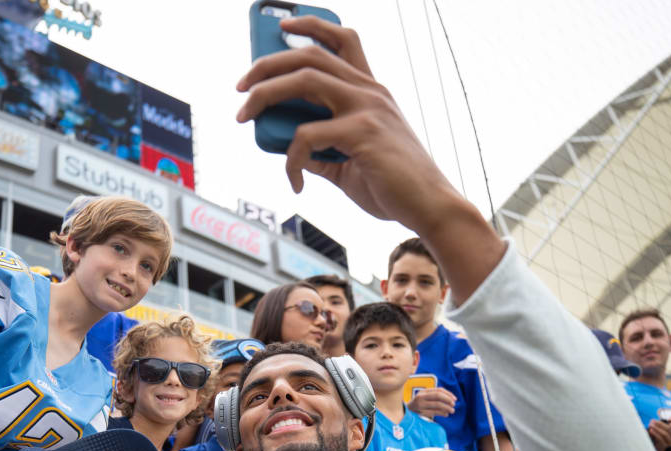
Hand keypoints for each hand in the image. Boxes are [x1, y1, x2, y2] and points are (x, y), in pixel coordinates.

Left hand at [236, 16, 465, 236]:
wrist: (428, 206)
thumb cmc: (393, 185)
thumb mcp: (350, 161)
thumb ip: (322, 150)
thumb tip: (289, 149)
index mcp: (371, 91)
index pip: (343, 39)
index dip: (311, 25)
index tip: (284, 26)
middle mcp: (370, 91)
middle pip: (310, 55)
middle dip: (267, 63)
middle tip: (241, 85)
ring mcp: (367, 107)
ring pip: (304, 79)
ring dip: (265, 93)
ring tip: (244, 115)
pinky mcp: (362, 132)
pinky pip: (307, 135)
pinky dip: (290, 159)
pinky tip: (294, 181)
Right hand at [408, 387, 456, 418]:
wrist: (408, 411)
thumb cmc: (420, 403)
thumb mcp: (425, 397)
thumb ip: (435, 395)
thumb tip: (451, 399)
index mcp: (424, 391)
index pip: (439, 390)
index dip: (448, 394)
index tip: (455, 399)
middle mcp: (421, 397)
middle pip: (438, 396)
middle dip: (448, 400)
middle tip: (453, 405)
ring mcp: (421, 405)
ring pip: (437, 405)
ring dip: (447, 408)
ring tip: (452, 410)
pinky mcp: (421, 413)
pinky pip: (434, 412)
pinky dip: (442, 413)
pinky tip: (446, 414)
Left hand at [646, 420, 670, 450]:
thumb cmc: (661, 439)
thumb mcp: (663, 431)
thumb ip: (666, 424)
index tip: (670, 422)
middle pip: (669, 429)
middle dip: (660, 424)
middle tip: (652, 421)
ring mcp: (670, 443)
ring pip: (665, 434)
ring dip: (657, 428)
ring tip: (650, 425)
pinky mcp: (664, 447)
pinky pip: (660, 439)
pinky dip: (655, 434)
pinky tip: (651, 430)